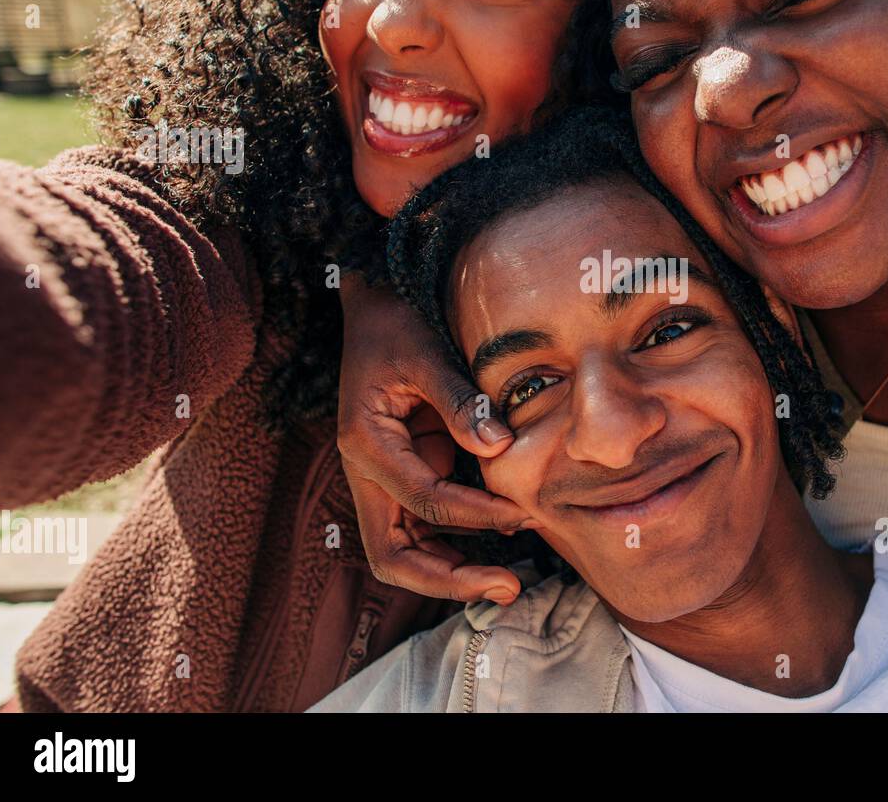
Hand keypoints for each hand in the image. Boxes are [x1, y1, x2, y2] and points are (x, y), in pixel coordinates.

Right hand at [337, 273, 530, 603]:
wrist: (377, 300)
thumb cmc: (397, 321)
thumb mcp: (425, 351)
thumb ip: (460, 401)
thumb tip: (498, 446)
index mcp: (366, 443)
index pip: (424, 501)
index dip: (474, 515)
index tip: (521, 516)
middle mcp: (368, 470)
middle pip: (393, 555)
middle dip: (448, 580)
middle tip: (507, 588)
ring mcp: (385, 476)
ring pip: (405, 550)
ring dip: (451, 572)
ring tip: (508, 579)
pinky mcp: (405, 470)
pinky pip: (425, 524)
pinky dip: (455, 542)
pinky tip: (499, 540)